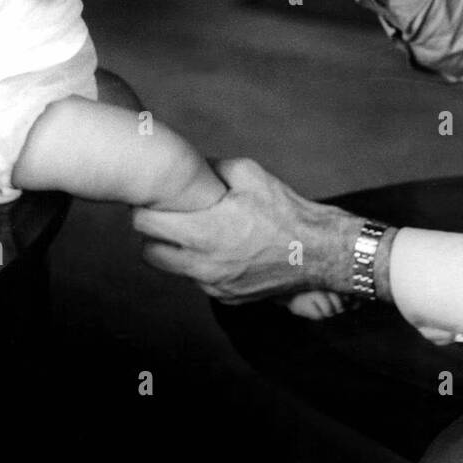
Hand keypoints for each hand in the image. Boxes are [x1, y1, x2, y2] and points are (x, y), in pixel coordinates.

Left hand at [132, 156, 355, 302]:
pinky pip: (198, 280)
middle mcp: (203, 262)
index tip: (157, 199)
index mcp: (205, 229)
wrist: (318, 251)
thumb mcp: (250, 174)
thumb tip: (190, 165)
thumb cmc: (285, 210)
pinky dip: (201, 266)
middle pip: (148, 250)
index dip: (146, 207)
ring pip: (171, 269)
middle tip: (170, 217)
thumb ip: (212, 168)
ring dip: (175, 251)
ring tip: (196, 233)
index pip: (145, 223)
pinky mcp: (225, 296)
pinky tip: (223, 250)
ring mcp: (212, 283)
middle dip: (154, 232)